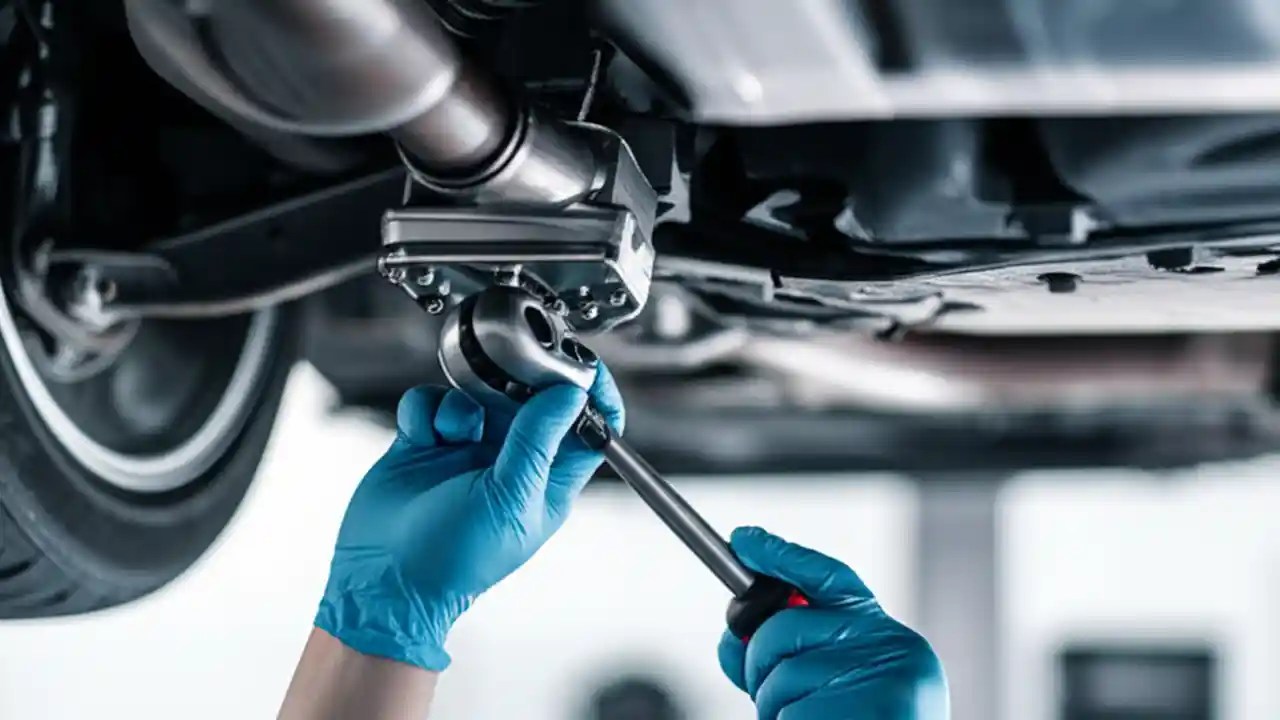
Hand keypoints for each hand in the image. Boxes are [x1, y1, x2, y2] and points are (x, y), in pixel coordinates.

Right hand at [315, 366, 623, 670]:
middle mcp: (510, 459)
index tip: (584, 366)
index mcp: (546, 479)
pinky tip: (422, 437)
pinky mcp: (426, 442)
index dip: (593, 394)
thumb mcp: (509, 499)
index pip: (589, 427)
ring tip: (451, 433)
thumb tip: (570, 395)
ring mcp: (467, 448)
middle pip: (532, 396)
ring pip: (477, 391)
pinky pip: (433, 401)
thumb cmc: (454, 558)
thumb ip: (537, 442)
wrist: (385, 578)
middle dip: (518, 382)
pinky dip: (426, 411)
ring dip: (463, 402)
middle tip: (506, 374)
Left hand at [717, 528, 948, 719]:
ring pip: (776, 681)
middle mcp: (891, 652)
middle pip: (782, 629)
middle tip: (767, 694)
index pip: (832, 578)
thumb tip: (732, 641)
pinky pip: (787, 715)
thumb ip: (795, 657)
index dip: (784, 557)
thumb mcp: (838, 689)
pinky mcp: (864, 711)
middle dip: (757, 664)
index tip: (745, 541)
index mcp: (890, 642)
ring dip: (773, 712)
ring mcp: (879, 682)